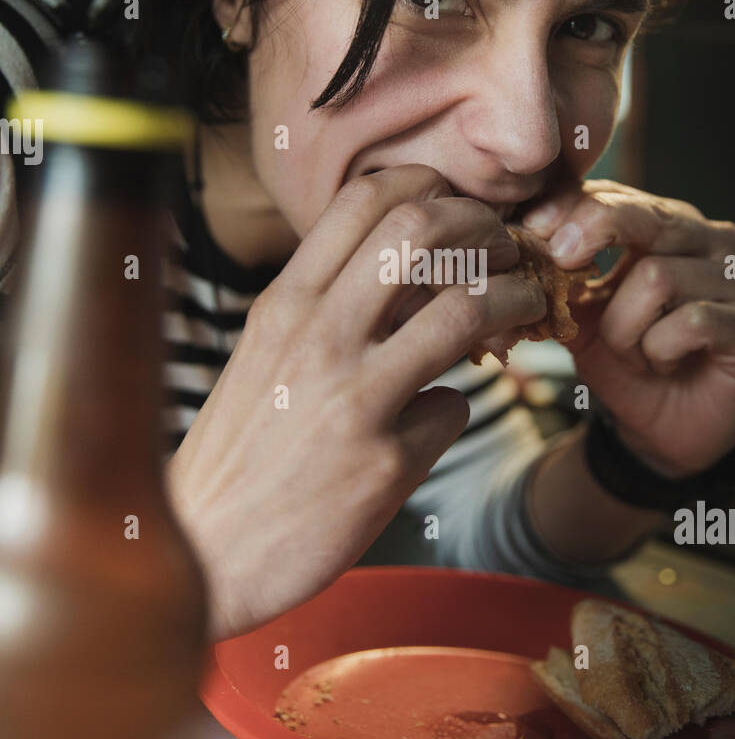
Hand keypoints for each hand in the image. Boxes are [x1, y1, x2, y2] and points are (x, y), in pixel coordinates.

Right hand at [166, 165, 543, 638]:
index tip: (459, 205)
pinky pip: (454, 408)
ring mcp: (353, 398)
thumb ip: (328, 308)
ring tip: (525, 305)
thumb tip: (410, 272)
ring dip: (513, 297)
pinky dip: (461, 405)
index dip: (429, 186)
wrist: (204, 551)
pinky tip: (441, 417)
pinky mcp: (383, 464)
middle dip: (484, 228)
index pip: (363, 200)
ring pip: (465, 308)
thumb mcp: (265, 355)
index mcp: (284, 303)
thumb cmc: (240, 449)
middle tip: (508, 249)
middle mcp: (317, 337)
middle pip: (423, 230)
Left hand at [523, 178, 734, 478]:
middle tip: (561, 261)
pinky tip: (664, 365)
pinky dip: (659, 349)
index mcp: (671, 224)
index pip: (620, 194)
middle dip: (593, 234)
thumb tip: (526, 225)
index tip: (532, 224)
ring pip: (658, 278)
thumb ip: (560, 268)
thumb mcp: (578, 310)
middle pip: (647, 218)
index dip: (572, 205)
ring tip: (632, 352)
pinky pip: (692, 322)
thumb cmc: (621, 359)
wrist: (656, 428)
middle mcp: (714, 242)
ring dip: (623, 328)